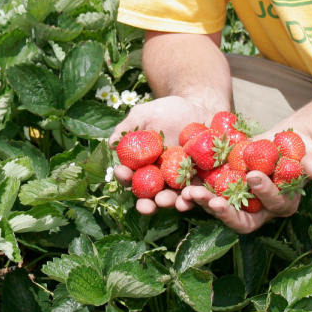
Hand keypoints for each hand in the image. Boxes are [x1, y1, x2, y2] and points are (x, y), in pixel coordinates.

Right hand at [109, 95, 225, 216]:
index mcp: (143, 165)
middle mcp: (160, 177)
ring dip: (170, 203)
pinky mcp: (201, 179)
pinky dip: (195, 196)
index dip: (125, 177)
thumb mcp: (145, 114)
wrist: (200, 107)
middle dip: (147, 203)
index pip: (131, 176)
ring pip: (174, 197)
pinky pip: (197, 191)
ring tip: (168, 202)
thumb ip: (128, 127)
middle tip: (145, 205)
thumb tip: (111, 143)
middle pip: (151, 196)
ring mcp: (181, 181)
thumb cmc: (169, 110)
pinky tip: (192, 196)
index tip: (122, 172)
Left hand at [182, 129, 311, 232]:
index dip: (264, 193)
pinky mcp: (222, 190)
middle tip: (212, 201)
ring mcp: (238, 202)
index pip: (274, 204)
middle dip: (226, 211)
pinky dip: (194, 192)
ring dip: (204, 203)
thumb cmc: (301, 151)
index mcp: (283, 204)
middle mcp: (259, 210)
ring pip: (220, 209)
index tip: (253, 175)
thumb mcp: (311, 154)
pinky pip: (206, 195)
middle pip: (242, 219)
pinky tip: (182, 185)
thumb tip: (309, 168)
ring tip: (191, 193)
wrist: (281, 143)